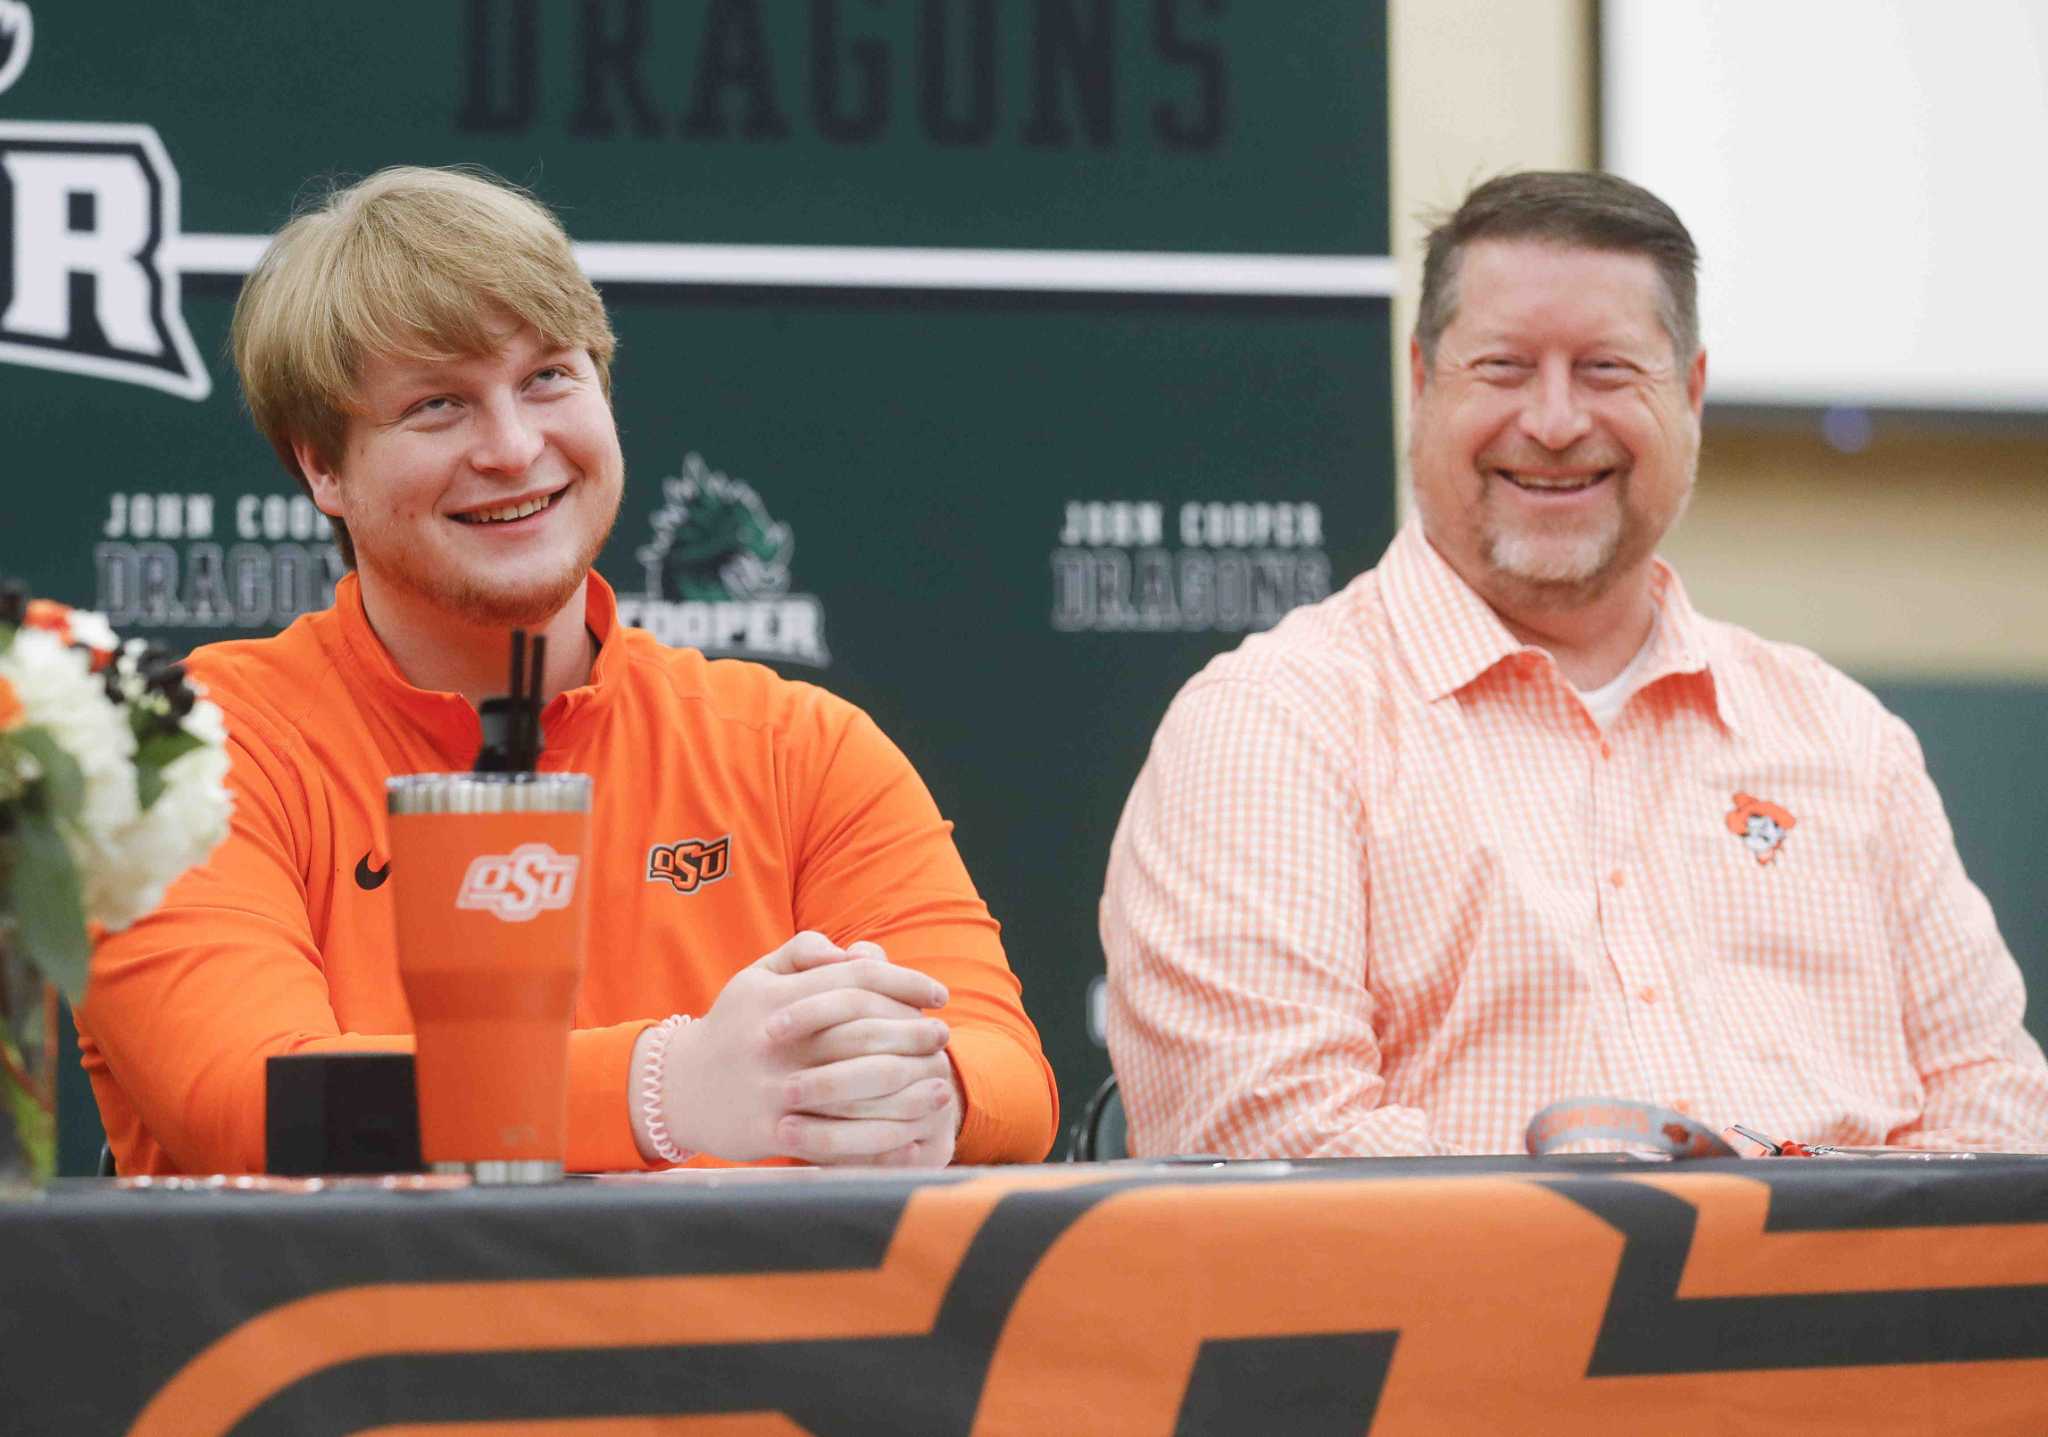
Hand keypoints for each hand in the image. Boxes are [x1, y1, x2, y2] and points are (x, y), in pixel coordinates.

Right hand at [654, 931, 953, 1163]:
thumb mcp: (757, 977)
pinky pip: (834, 1138)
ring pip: (852, 1086)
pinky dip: (876, 1139)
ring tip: (942, 1085)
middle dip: (911, 1032)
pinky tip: (910, 1136)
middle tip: (944, 1035)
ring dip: (905, 1088)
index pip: (855, 979)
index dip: (904, 982)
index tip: (938, 994)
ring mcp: (774, 1087)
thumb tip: (860, 951)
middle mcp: (776, 1039)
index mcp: (777, 995)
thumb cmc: (732, 1026)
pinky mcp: (771, 1130)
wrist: (675, 1088)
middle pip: (860, 1030)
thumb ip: (804, 952)